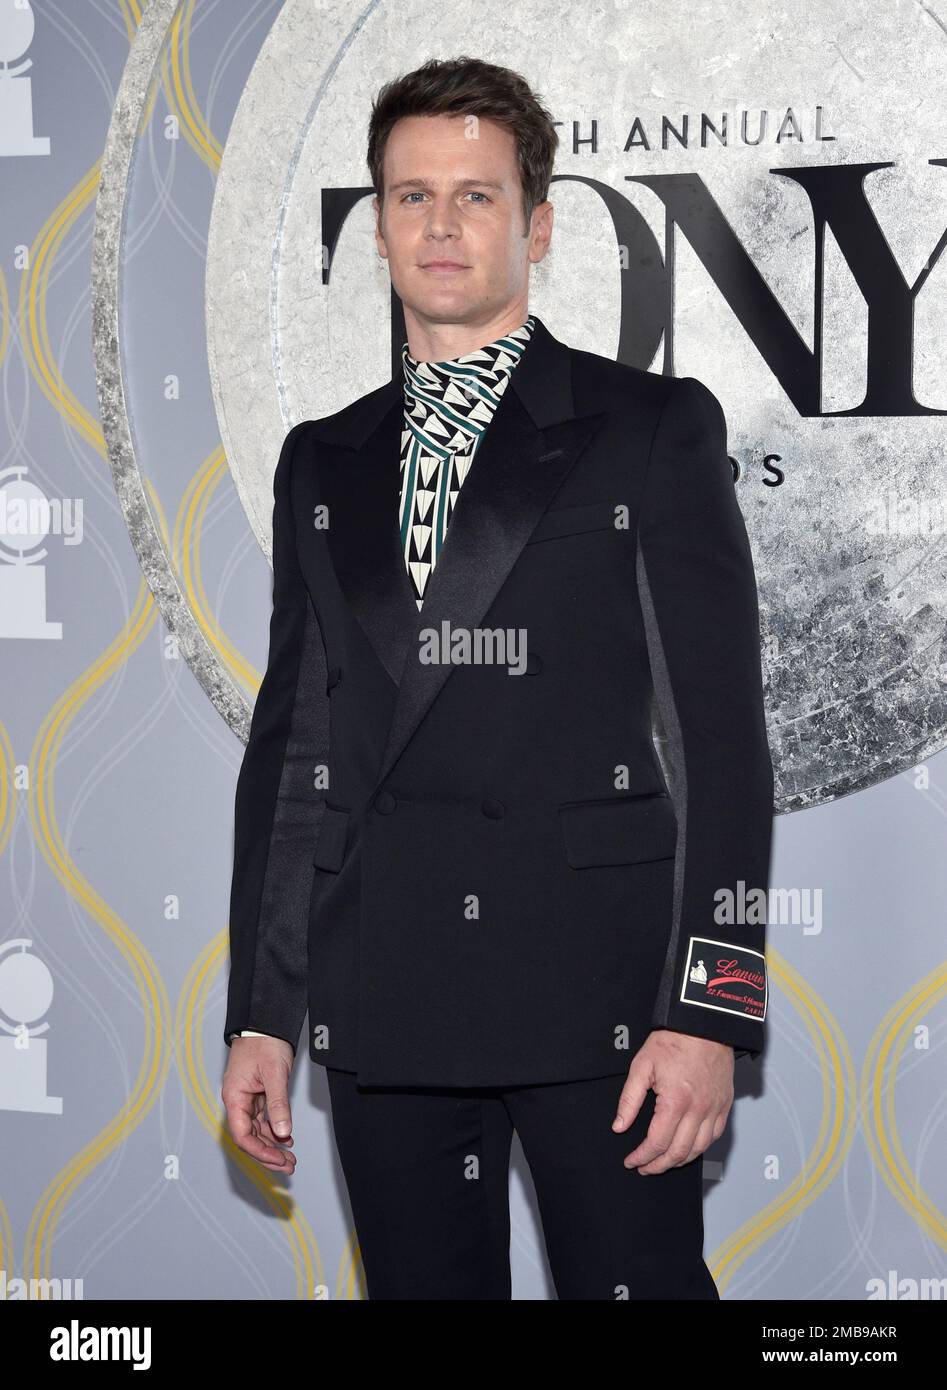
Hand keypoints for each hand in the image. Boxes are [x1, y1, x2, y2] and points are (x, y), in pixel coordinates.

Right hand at [221, 1036, 297, 1172]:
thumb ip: (278, 1104)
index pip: (243, 1134)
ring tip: (290, 1158)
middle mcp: (238, 1100)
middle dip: (268, 1153)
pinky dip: (274, 1130)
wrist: (266, 1022)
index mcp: (235, 1097)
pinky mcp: (257, 1094)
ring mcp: (247, 1098)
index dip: (260, 1151)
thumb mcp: (274, 1074)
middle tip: (288, 1165)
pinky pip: (263, 1119)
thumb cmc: (264, 1042)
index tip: (278, 1159)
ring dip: (273, 1145)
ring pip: (257, 1130)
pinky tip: (286, 1139)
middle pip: (250, 1136)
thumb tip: (283, 1133)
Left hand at [612, 1029, 733, 1173]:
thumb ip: (629, 1099)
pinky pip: (714, 1136)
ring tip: (663, 1162)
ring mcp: (714, 1108)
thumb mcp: (642, 1065)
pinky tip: (687, 1148)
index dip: (642, 1157)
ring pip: (699, 1149)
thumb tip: (619, 1126)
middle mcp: (698, 1109)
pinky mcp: (725, 1104)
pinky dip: (700, 1148)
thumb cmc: (674, 1039)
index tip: (631, 1161)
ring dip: (679, 1161)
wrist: (704, 1024)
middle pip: (678, 1152)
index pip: (657, 1143)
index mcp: (676, 1101)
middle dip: (658, 1165)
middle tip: (644, 1167)